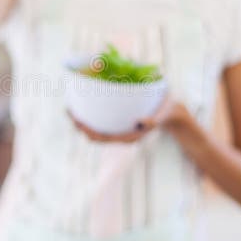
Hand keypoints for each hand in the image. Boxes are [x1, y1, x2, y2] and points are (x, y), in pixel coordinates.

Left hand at [69, 95, 195, 143]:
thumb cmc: (166, 111)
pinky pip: (102, 122)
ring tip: (71, 108)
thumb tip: (140, 122)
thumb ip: (153, 119)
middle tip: (69, 110)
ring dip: (83, 121)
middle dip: (80, 126)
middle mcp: (122, 135)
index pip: (103, 138)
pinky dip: (92, 115)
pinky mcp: (120, 124)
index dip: (87, 131)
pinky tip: (85, 102)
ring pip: (96, 130)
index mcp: (129, 137)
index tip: (77, 121)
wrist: (171, 112)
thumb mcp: (163, 114)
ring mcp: (120, 130)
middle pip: (95, 135)